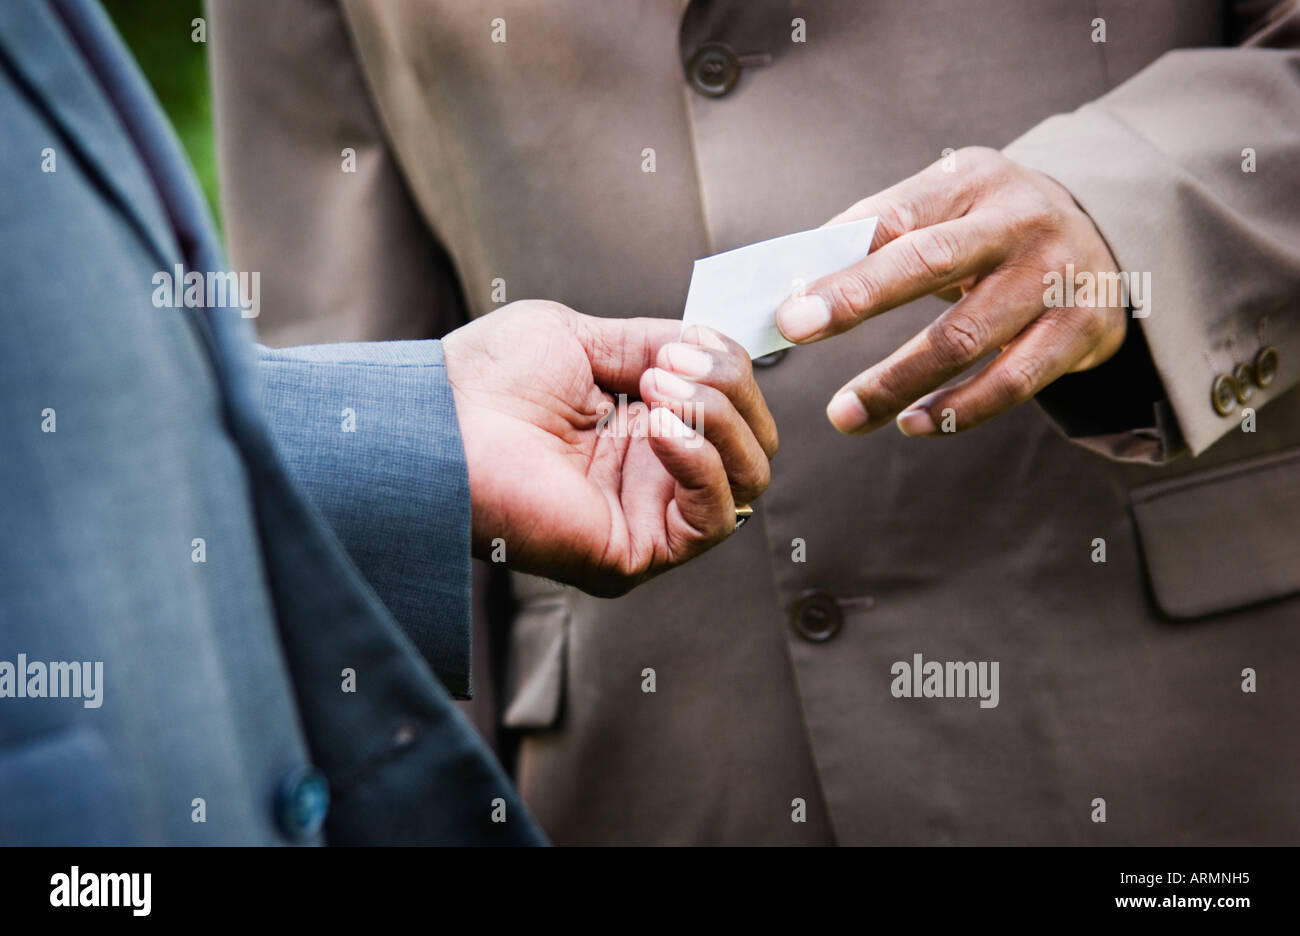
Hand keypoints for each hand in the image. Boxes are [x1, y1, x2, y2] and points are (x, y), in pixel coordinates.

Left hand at [442, 301, 776, 596]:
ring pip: (748, 479)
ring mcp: (648, 518)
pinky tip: (656, 429)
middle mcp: (652, 478)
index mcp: (642, 430)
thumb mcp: (588, 338)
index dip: (730, 368)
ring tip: (656, 391)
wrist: (440, 420)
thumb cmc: (491, 378)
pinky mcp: (637, 553)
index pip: (735, 408)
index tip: (690, 339)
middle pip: (754, 444)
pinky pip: (715, 518)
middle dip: (730, 390)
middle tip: (670, 366)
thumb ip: (658, 344)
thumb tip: (710, 348)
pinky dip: (701, 461)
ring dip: (718, 420)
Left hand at [775, 147, 1127, 436]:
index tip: (787, 301)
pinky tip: (913, 425)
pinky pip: (1012, 381)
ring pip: (965, 338)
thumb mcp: (946, 209)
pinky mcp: (1082, 328)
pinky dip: (958, 411)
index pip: (896, 216)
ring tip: (844, 415)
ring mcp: (1056, 275)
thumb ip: (879, 238)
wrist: (1106, 238)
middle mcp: (1020, 219)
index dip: (839, 259)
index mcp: (973, 180)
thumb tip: (796, 285)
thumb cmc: (991, 231)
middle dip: (856, 299)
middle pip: (931, 262)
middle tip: (795, 331)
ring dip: (896, 382)